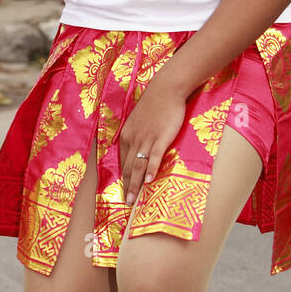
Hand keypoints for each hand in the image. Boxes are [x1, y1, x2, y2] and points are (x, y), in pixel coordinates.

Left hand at [118, 73, 187, 205]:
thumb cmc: (155, 104)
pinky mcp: (161, 137)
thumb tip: (139, 149)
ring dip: (136, 185)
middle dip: (127, 187)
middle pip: (129, 167)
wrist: (166, 88)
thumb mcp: (140, 120)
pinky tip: (150, 182)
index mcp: (126, 135)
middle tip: (126, 203)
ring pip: (138, 166)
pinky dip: (151, 170)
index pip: (123, 161)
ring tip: (134, 200)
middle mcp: (133, 139)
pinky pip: (154, 157)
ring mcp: (147, 139)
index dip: (124, 178)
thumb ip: (137, 135)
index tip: (124, 191)